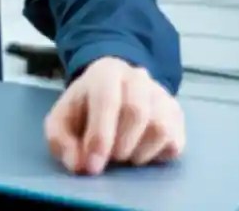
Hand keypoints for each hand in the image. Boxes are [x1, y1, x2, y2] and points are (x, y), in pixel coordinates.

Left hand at [44, 57, 185, 175]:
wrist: (110, 91)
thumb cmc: (84, 108)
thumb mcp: (62, 120)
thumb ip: (61, 141)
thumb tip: (79, 165)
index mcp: (106, 73)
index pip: (107, 100)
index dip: (100, 136)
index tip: (92, 166)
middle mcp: (139, 78)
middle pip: (137, 112)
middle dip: (119, 146)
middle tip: (108, 159)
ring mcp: (162, 96)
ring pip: (160, 129)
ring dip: (138, 153)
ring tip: (123, 154)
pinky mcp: (177, 115)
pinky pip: (175, 142)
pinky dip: (156, 156)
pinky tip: (139, 151)